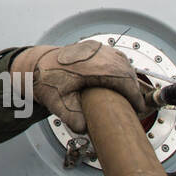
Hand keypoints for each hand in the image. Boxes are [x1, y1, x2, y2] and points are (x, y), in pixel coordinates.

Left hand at [13, 41, 146, 133]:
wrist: (35, 65)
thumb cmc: (46, 81)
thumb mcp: (58, 104)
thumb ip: (72, 119)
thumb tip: (86, 129)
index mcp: (92, 66)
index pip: (124, 80)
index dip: (135, 95)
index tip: (139, 108)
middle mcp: (96, 53)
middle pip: (126, 70)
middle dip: (134, 88)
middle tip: (135, 104)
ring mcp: (95, 48)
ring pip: (122, 61)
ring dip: (128, 77)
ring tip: (128, 94)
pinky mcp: (93, 46)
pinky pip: (114, 55)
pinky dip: (120, 67)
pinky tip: (119, 79)